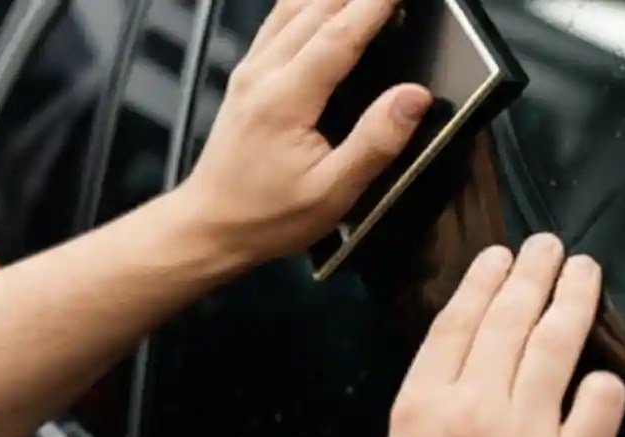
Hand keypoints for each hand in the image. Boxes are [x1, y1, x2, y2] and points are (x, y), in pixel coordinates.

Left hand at [176, 0, 431, 261]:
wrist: (209, 226)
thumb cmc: (270, 217)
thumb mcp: (333, 192)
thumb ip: (376, 141)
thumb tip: (414, 96)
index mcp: (286, 99)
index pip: (339, 35)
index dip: (375, 5)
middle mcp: (263, 73)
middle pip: (315, 9)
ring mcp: (250, 70)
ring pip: (292, 8)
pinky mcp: (246, 76)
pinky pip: (277, 22)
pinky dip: (307, 3)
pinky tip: (323, 2)